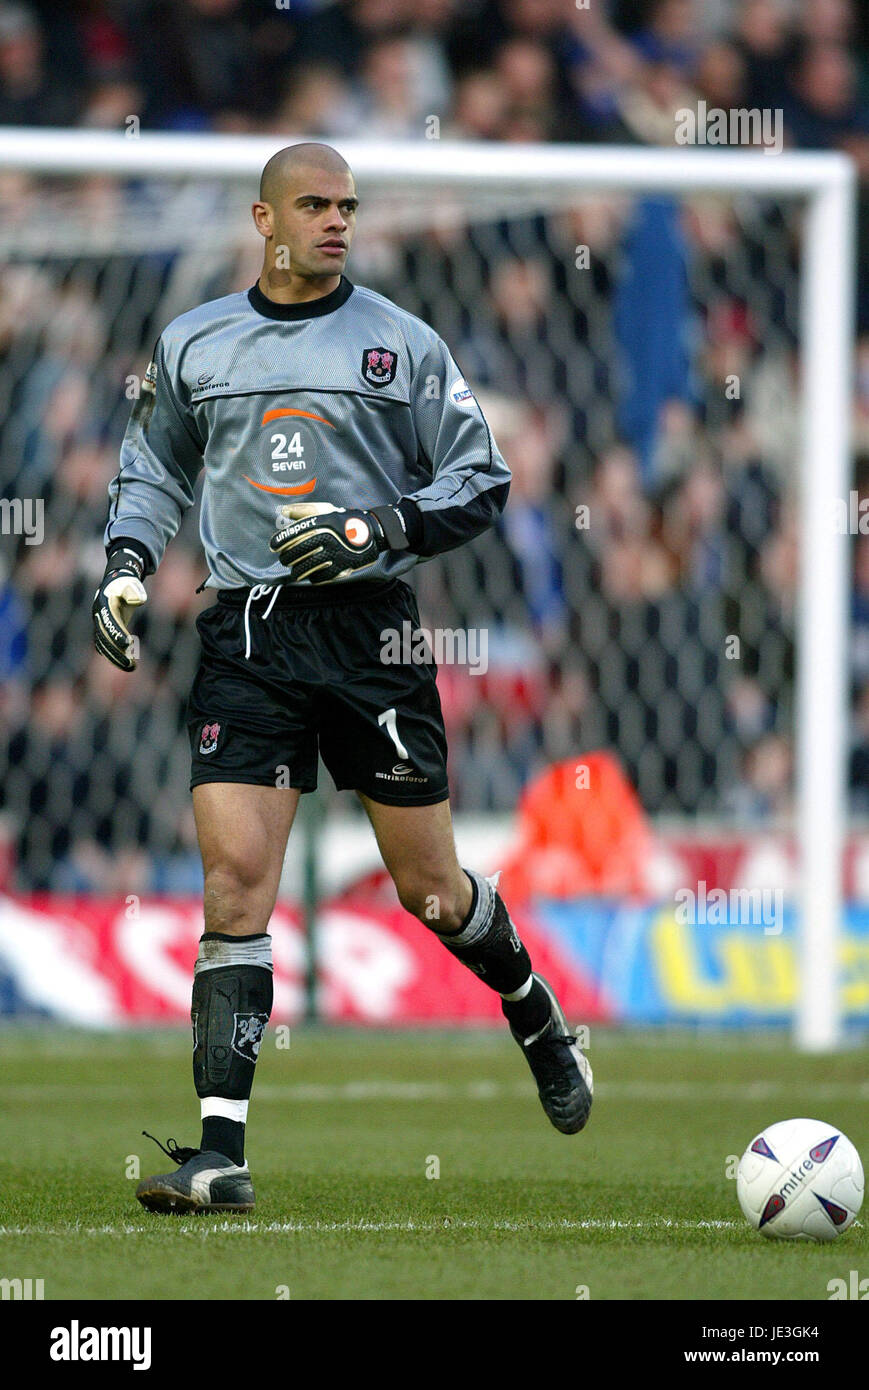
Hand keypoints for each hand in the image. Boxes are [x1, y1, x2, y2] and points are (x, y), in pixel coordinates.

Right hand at [92, 546, 147, 670]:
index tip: (129, 645)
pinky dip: (114, 654)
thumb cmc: (126, 584)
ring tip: (132, 667)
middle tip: (131, 664)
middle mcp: (99, 616)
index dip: (118, 634)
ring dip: (116, 657)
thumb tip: (138, 601)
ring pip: (104, 645)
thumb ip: (134, 591)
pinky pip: (105, 645)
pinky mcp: (104, 629)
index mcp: (104, 605)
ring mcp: (99, 624)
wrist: (114, 583)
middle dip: (117, 652)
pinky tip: (124, 664)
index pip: (111, 622)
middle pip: (106, 638)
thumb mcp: (131, 584)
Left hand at [269, 502, 389, 582]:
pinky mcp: (342, 566)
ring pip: (307, 566)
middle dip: (286, 558)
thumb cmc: (344, 520)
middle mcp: (327, 538)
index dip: (280, 541)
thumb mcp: (326, 510)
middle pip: (298, 552)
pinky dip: (312, 578)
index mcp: (322, 523)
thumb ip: (304, 510)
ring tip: (293, 572)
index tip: (273, 546)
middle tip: (284, 559)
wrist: (372, 532)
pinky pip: (321, 576)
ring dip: (296, 571)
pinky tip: (309, 576)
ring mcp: (334, 553)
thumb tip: (283, 512)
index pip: (294, 534)